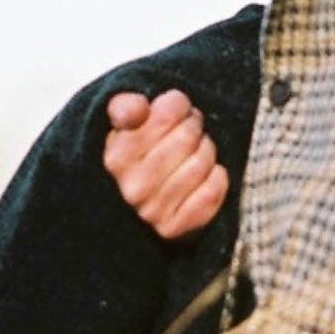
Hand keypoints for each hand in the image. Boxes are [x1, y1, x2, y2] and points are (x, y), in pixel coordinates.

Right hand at [103, 87, 227, 240]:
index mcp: (118, 156)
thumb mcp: (125, 124)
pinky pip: (212, 190)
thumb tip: (139, 108)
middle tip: (190, 129)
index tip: (175, 109)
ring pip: (202, 162)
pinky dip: (216, 177)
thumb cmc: (138, 152)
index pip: (168, 113)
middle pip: (188, 136)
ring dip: (206, 150)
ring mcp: (152, 211)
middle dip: (194, 127)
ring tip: (196, 150)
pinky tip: (206, 174)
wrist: (138, 200)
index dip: (177, 105)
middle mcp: (133, 187)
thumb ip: (126, 106)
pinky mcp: (173, 228)